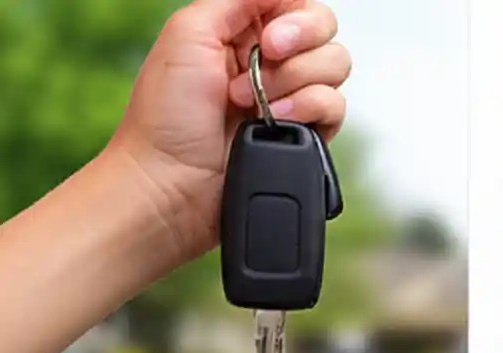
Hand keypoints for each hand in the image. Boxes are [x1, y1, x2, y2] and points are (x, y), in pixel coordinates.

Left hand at [109, 0, 350, 263]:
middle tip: (263, 64)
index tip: (270, 40)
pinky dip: (310, 111)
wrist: (172, 184)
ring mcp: (290, 97)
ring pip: (335, 67)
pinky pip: (336, 107)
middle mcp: (269, 59)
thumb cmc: (166, 117)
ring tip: (254, 105)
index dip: (295, 17)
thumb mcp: (188, 31)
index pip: (296, 3)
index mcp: (240, 30)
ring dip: (296, 84)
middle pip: (325, 30)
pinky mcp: (304, 133)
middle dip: (298, 49)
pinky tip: (276, 122)